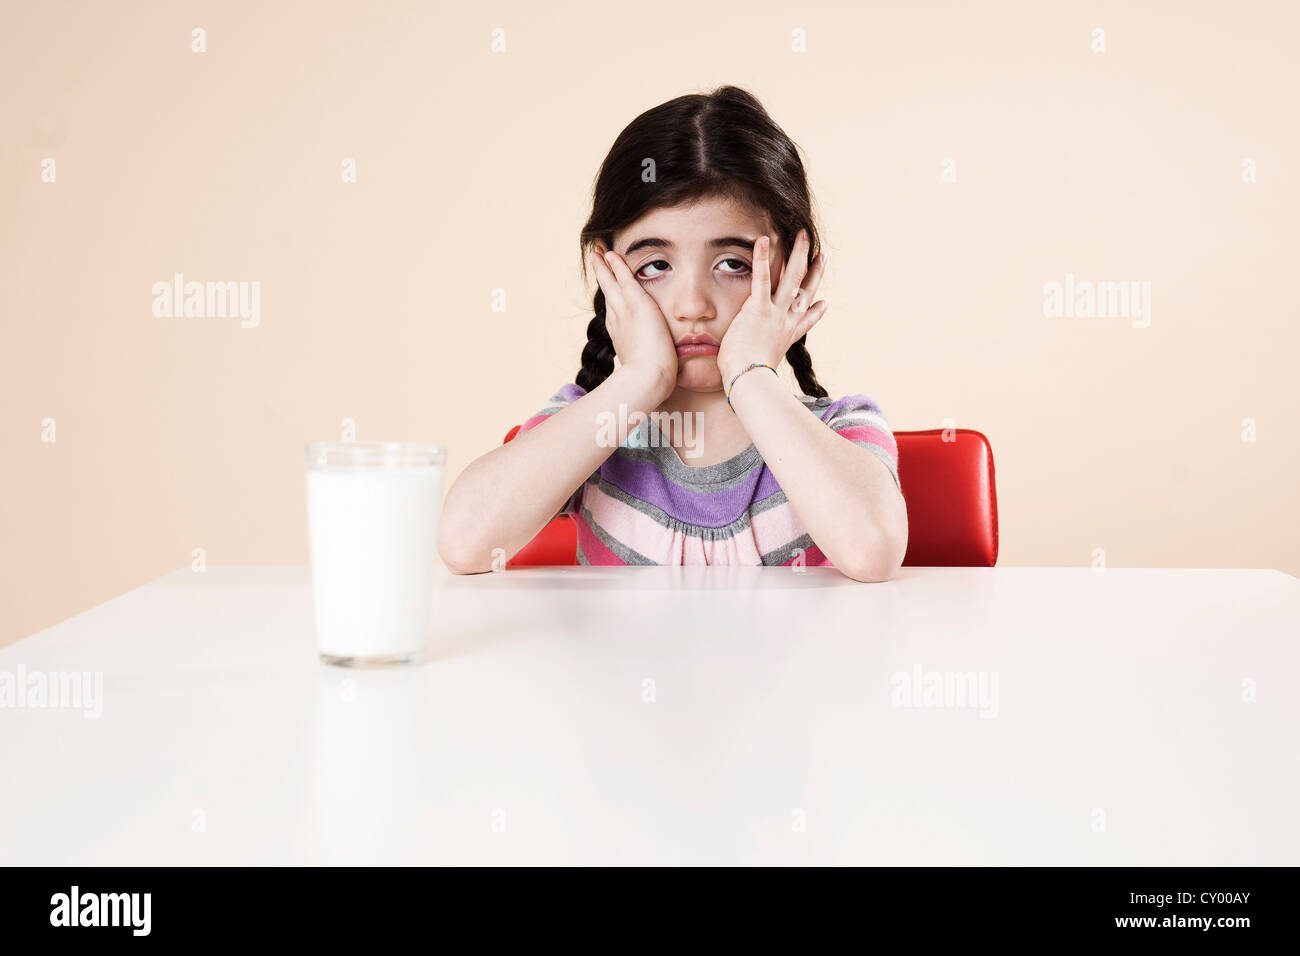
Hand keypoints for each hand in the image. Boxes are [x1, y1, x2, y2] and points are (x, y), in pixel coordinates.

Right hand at [588, 243, 678, 392]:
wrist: (647, 379)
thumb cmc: (652, 380)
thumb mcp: (649, 370)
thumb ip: (652, 364)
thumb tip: (661, 370)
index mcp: (622, 337)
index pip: (615, 313)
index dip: (611, 300)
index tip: (609, 293)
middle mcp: (618, 322)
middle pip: (608, 294)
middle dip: (602, 278)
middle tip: (595, 263)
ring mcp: (624, 311)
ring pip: (611, 283)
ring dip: (604, 267)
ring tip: (597, 253)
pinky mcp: (635, 303)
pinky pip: (624, 277)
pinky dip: (616, 265)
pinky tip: (612, 254)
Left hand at [715, 229, 827, 385]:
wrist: (749, 381)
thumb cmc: (749, 382)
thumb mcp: (760, 372)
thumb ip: (760, 367)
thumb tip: (751, 378)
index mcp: (786, 338)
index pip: (805, 322)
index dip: (816, 312)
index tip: (824, 304)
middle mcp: (786, 323)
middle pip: (805, 292)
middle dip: (814, 272)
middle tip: (822, 256)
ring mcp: (775, 313)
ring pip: (792, 278)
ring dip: (798, 254)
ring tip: (802, 235)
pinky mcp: (758, 308)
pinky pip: (762, 278)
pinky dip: (762, 258)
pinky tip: (763, 239)